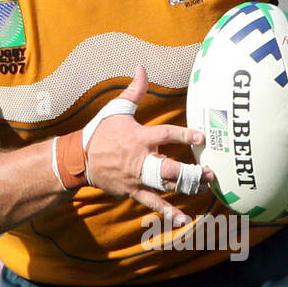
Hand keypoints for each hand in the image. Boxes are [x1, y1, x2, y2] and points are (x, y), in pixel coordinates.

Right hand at [85, 66, 212, 224]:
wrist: (78, 159)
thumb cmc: (100, 132)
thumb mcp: (117, 108)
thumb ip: (135, 90)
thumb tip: (141, 67)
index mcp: (140, 137)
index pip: (166, 135)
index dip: (184, 136)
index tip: (201, 137)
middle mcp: (141, 159)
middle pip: (170, 168)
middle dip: (191, 172)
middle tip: (209, 172)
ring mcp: (137, 178)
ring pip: (166, 186)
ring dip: (187, 188)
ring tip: (205, 187)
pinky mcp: (133, 191)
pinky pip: (153, 203)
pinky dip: (168, 212)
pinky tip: (184, 219)